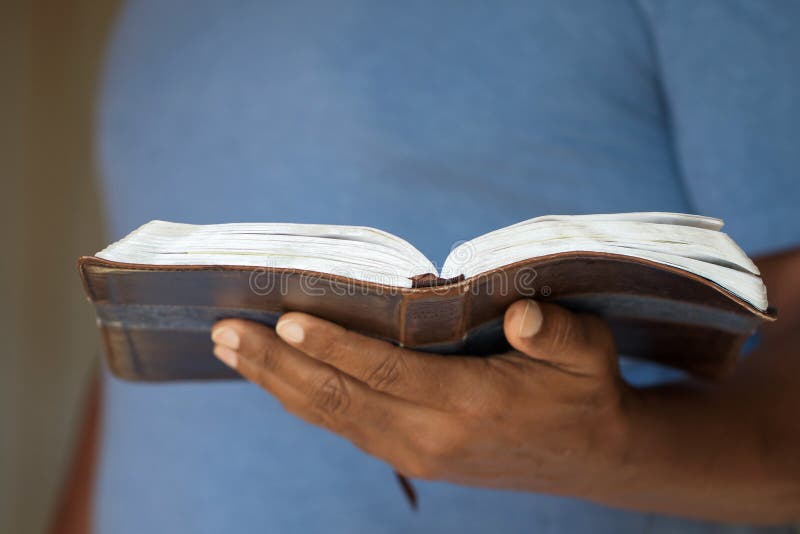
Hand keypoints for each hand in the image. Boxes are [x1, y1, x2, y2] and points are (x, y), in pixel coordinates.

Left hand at [210, 300, 631, 497]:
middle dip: (275, 364)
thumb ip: (557, 334)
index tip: (284, 318)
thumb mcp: (588, 354)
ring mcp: (415, 452)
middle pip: (337, 398)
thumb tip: (521, 317)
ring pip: (330, 417)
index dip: (333, 346)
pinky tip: (277, 376)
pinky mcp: (410, 457)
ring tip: (231, 349)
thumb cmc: (584, 391)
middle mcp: (430, 436)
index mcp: (469, 405)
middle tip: (224, 332)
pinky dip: (303, 399)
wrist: (589, 458)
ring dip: (276, 381)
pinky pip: (344, 426)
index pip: (383, 373)